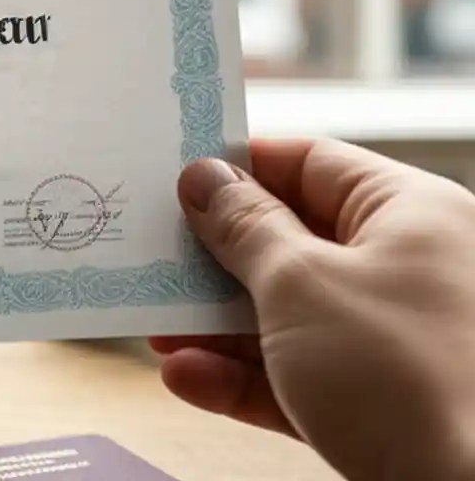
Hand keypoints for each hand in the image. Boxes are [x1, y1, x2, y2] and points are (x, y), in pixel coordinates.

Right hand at [152, 139, 474, 479]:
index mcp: (410, 214)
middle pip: (291, 241)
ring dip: (217, 324)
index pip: (312, 163)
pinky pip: (298, 373)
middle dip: (216, 259)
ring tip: (159, 330)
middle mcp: (408, 268)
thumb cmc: (403, 376)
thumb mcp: (300, 285)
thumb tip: (205, 179)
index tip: (176, 179)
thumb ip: (244, 228)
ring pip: (288, 313)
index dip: (241, 167)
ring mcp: (394, 339)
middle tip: (156, 260)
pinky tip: (190, 377)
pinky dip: (243, 374)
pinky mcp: (378, 402)